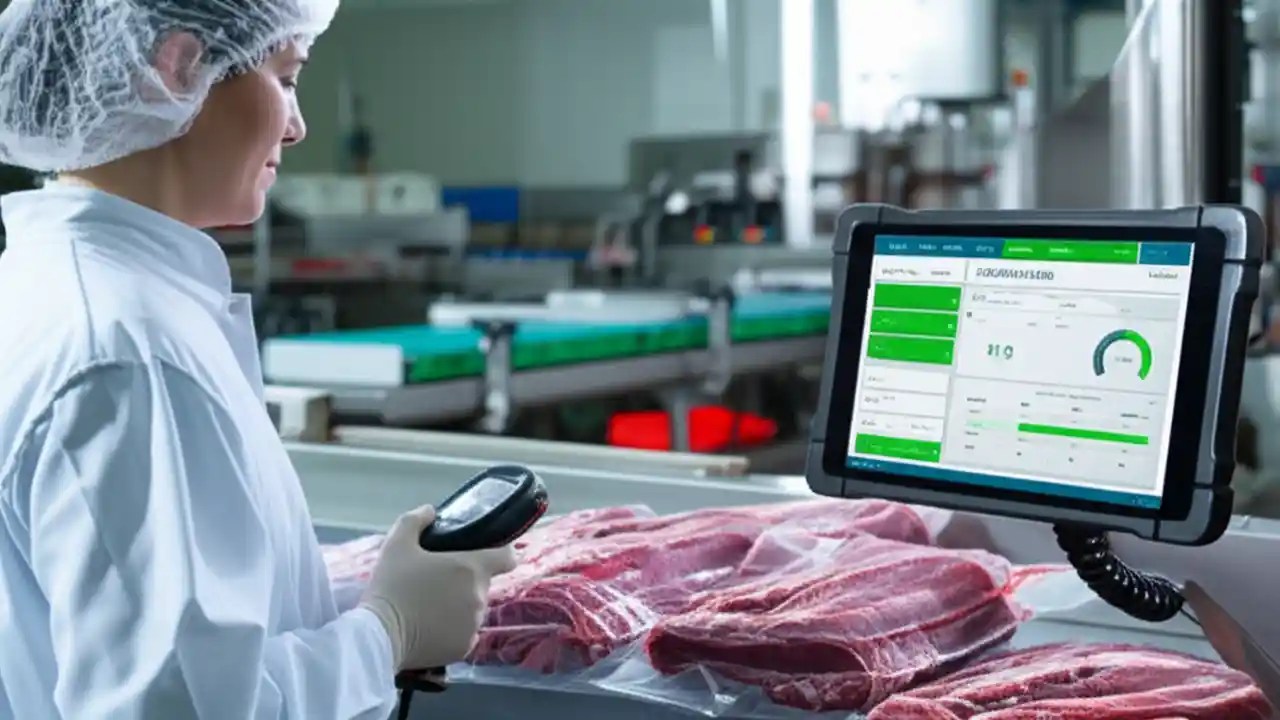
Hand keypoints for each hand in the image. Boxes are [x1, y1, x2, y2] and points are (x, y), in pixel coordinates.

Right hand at [358, 505, 517, 670]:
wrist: (379, 636)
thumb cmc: (391, 585)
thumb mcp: (397, 544)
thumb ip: (416, 520)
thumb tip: (431, 511)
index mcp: (471, 568)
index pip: (507, 557)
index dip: (501, 553)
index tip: (486, 553)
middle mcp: (479, 596)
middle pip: (482, 583)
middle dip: (466, 580)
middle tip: (437, 582)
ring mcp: (474, 624)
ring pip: (474, 609)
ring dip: (459, 605)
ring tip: (430, 607)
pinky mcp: (465, 648)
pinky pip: (466, 633)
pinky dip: (453, 629)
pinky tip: (431, 627)